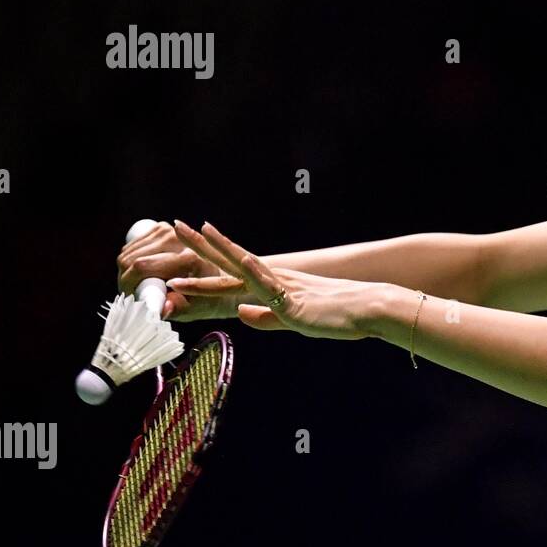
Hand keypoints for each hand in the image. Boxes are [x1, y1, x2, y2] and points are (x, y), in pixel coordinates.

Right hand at [116, 220, 239, 321]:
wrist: (222, 279)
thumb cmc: (207, 299)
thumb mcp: (193, 310)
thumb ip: (177, 309)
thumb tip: (163, 308)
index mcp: (188, 259)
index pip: (142, 266)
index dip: (127, 282)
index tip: (128, 295)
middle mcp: (179, 241)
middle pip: (132, 257)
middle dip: (125, 277)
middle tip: (131, 292)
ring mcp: (171, 232)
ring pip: (131, 249)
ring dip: (127, 267)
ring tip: (139, 282)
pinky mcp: (164, 228)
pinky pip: (135, 243)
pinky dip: (131, 256)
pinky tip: (140, 269)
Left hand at [167, 220, 387, 339]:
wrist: (370, 308)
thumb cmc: (338, 315)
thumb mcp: (295, 320)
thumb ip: (267, 318)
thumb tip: (241, 314)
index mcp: (275, 283)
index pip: (234, 269)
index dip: (209, 257)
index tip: (187, 242)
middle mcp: (275, 280)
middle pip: (230, 260)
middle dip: (201, 245)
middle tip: (176, 225)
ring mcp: (284, 288)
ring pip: (242, 269)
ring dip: (214, 256)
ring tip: (190, 240)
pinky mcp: (296, 303)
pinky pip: (273, 287)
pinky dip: (256, 274)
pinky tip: (241, 262)